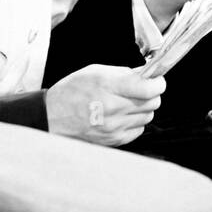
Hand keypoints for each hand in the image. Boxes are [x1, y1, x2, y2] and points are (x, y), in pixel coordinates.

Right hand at [45, 65, 165, 146]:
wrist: (53, 116)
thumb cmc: (73, 90)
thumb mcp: (96, 71)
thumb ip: (124, 73)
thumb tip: (147, 74)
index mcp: (108, 86)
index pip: (149, 88)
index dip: (158, 82)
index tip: (156, 80)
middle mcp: (113, 108)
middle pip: (153, 102)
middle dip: (151, 94)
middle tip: (141, 89)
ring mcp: (114, 127)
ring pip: (148, 116)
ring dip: (143, 108)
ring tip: (128, 102)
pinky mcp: (114, 140)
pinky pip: (139, 129)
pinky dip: (135, 121)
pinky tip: (122, 115)